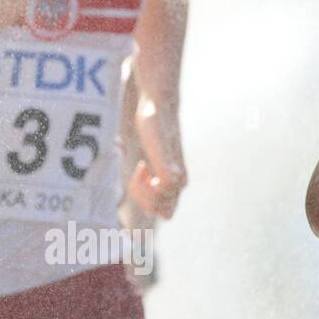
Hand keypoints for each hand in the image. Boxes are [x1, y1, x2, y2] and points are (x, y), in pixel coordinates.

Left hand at [126, 99, 186, 218]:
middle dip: (143, 196)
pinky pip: (155, 195)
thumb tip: (175, 183)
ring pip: (157, 205)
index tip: (142, 169)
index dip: (147, 196)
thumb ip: (166, 166)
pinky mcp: (165, 172)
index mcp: (178, 179)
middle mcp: (178, 183)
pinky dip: (143, 186)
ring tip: (141, 169)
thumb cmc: (156, 123)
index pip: (164, 211)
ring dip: (143, 191)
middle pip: (160, 211)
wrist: (159, 107)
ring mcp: (172, 178)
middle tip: (139, 169)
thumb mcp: (156, 143)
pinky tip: (143, 167)